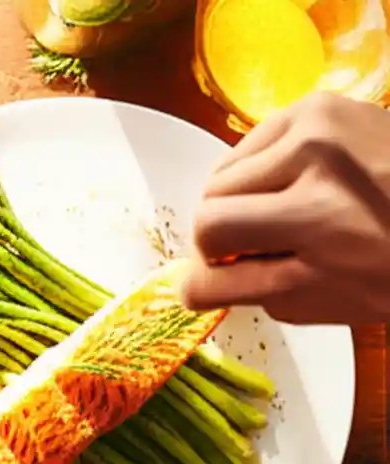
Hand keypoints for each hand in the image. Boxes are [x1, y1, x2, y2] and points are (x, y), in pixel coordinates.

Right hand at [182, 92, 389, 323]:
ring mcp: (316, 128)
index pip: (214, 250)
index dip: (207, 276)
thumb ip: (251, 290)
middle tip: (257, 249)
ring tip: (279, 214)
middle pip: (209, 208)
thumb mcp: (327, 301)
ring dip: (238, 202)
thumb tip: (192, 281)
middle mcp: (315, 165)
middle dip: (223, 237)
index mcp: (319, 221)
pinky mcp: (316, 105)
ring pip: (223, 175)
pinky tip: (292, 184)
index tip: (212, 284)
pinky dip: (258, 171)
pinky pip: (249, 145)